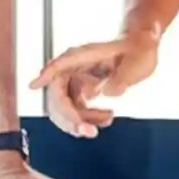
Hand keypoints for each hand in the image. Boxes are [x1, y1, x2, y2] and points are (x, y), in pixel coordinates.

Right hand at [28, 30, 159, 137]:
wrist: (145, 47)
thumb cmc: (139, 47)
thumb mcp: (137, 61)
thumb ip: (121, 78)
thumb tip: (106, 93)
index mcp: (86, 55)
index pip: (60, 64)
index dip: (46, 74)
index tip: (34, 85)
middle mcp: (77, 67)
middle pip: (58, 94)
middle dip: (69, 116)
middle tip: (86, 131)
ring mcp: (80, 78)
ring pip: (65, 106)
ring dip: (79, 121)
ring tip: (105, 120)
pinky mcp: (85, 88)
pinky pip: (77, 108)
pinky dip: (87, 118)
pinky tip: (105, 118)